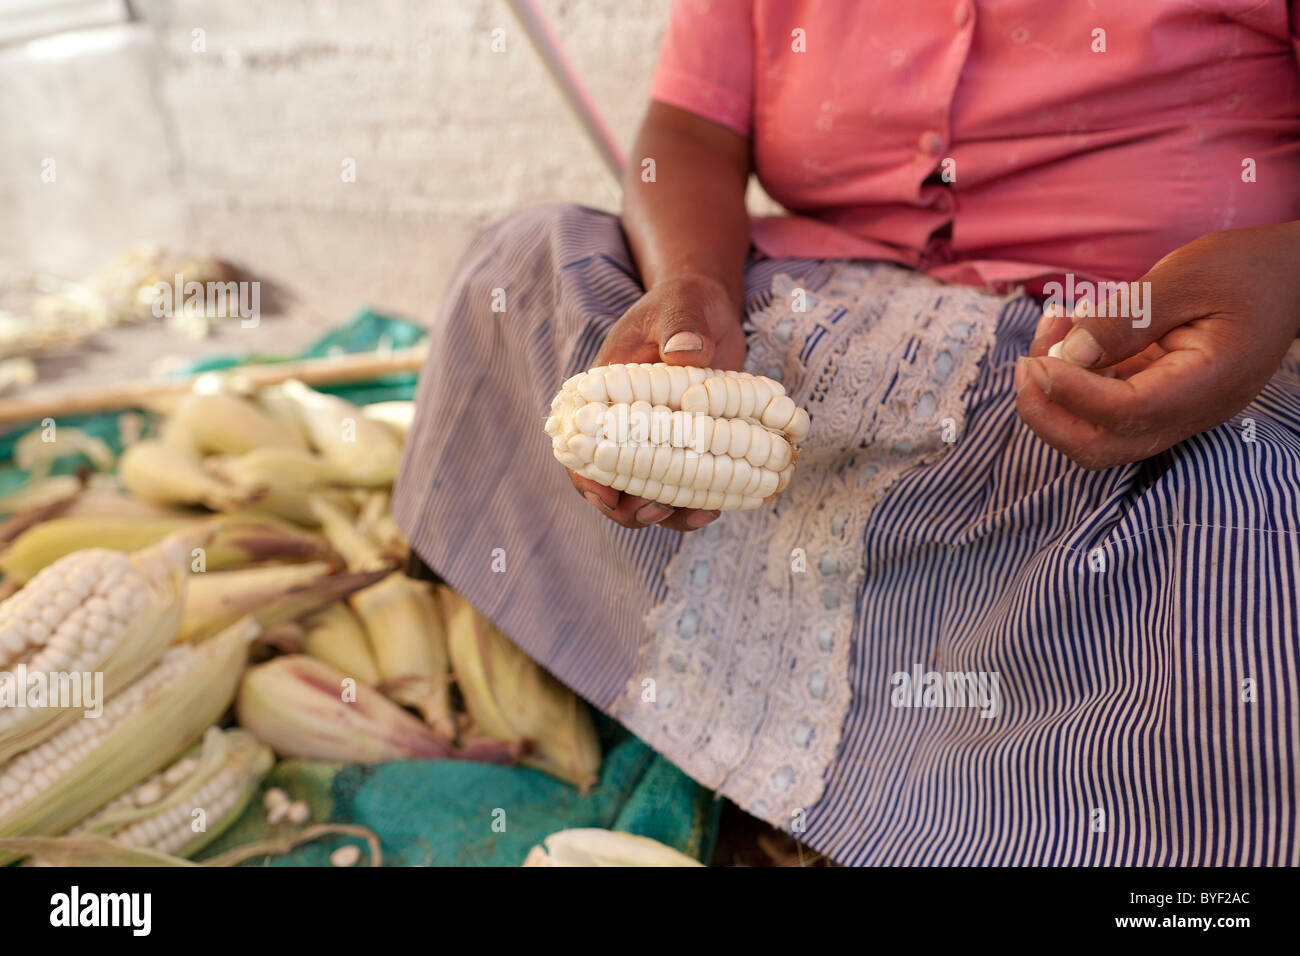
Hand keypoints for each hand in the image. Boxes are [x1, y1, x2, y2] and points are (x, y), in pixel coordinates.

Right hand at [569, 274, 745, 529]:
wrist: (711, 312)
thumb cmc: (684, 304)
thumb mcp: (680, 306)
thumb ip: (681, 327)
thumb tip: (686, 353)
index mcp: (603, 397)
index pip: (581, 446)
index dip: (588, 479)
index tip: (608, 496)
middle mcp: (625, 427)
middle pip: (613, 485)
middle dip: (633, 508)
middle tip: (661, 510)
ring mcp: (658, 443)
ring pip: (652, 494)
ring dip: (671, 514)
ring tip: (704, 513)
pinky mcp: (689, 450)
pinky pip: (687, 487)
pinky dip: (701, 501)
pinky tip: (724, 505)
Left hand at [1017, 223, 1299, 469]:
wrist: (1285, 277)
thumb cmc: (1242, 269)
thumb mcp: (1184, 276)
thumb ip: (1127, 318)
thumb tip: (1067, 355)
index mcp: (1209, 384)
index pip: (1127, 413)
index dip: (1072, 393)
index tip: (1039, 359)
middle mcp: (1190, 413)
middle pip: (1101, 447)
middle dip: (1049, 415)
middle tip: (1026, 365)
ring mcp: (1172, 413)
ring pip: (1095, 434)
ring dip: (1055, 393)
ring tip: (1052, 325)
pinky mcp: (1156, 401)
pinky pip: (1103, 408)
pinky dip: (1074, 378)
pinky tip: (1068, 329)